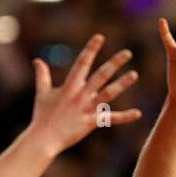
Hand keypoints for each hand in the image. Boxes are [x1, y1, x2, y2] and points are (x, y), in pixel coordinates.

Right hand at [22, 34, 142, 153]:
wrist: (43, 139)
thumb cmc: (42, 116)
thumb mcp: (42, 93)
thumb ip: (42, 75)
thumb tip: (37, 60)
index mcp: (69, 86)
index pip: (82, 63)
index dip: (91, 49)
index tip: (100, 37)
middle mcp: (80, 95)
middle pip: (100, 75)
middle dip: (114, 63)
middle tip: (128, 53)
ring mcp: (86, 108)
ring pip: (108, 93)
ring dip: (122, 84)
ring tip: (134, 74)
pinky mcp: (91, 123)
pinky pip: (111, 118)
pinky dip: (125, 117)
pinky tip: (138, 113)